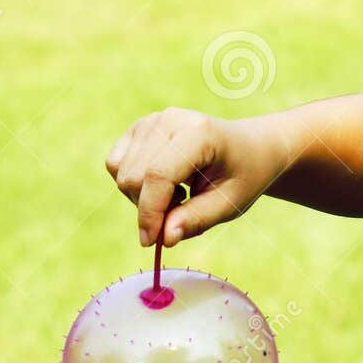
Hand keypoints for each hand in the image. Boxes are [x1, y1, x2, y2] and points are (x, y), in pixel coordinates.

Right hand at [106, 109, 283, 246]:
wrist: (248, 147)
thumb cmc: (241, 177)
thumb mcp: (228, 205)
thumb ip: (196, 220)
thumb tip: (165, 237)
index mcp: (198, 133)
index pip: (157, 176)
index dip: (149, 214)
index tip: (151, 243)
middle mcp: (170, 120)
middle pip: (134, 177)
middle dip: (148, 208)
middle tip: (179, 212)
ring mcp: (152, 120)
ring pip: (121, 172)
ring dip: (140, 197)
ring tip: (175, 196)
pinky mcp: (139, 128)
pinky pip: (115, 164)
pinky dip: (131, 184)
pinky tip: (159, 184)